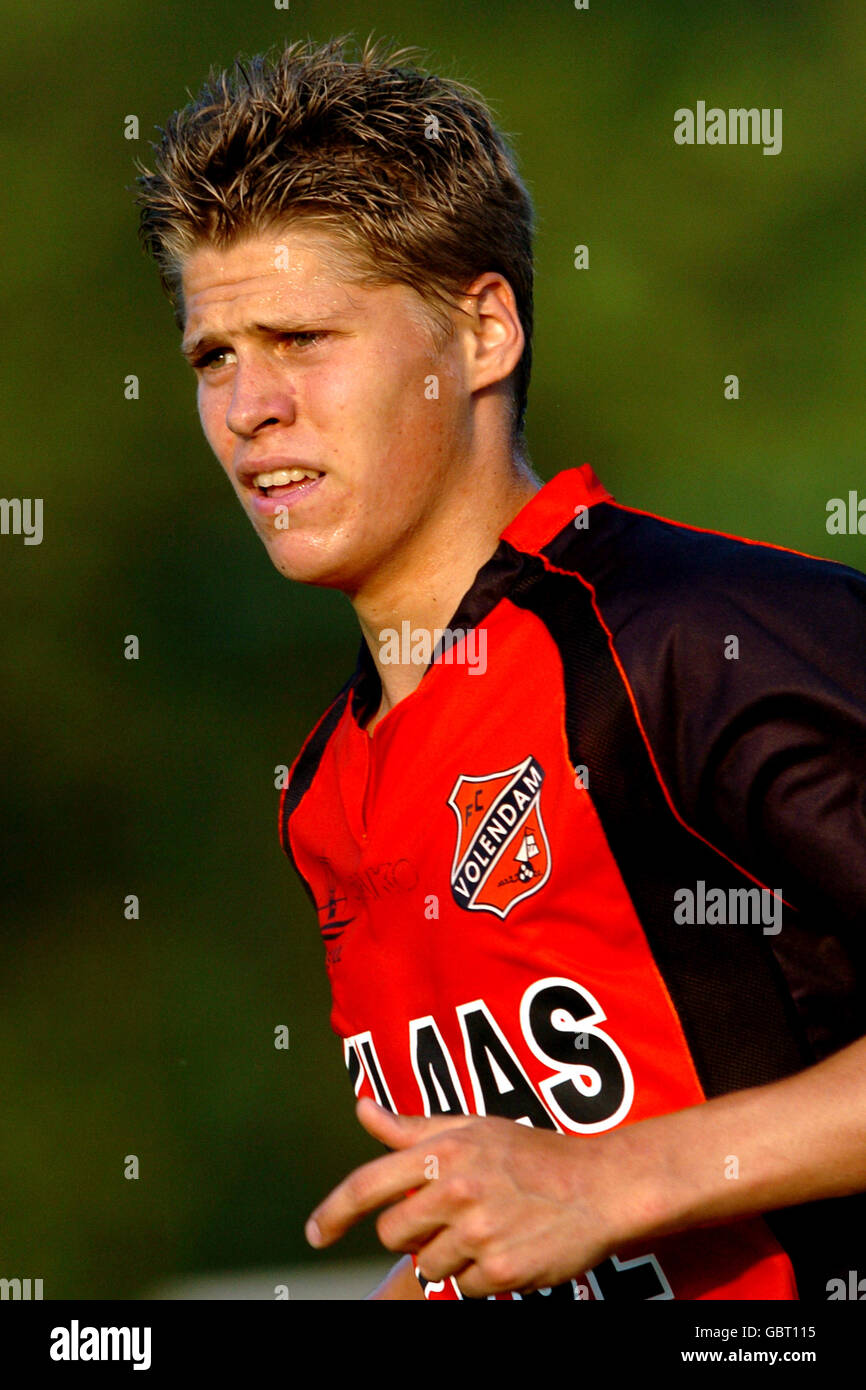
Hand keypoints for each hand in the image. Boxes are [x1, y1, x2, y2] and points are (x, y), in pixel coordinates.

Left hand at [305, 1097, 627, 1297]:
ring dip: (449, 1255)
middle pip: (393, 1233)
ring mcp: (478, 1234)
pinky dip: (477, 1276)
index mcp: (444, 1151)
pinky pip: (463, 1288)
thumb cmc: (531, 1154)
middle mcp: (457, 1191)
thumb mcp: (472, 1128)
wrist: (599, 1187)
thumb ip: (412, 1127)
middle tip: (450, 1215)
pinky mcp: (500, 1272)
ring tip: (486, 1227)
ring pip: (428, 1265)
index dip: (333, 1211)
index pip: (368, 1184)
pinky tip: (504, 1247)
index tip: (315, 1233)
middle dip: (413, 1231)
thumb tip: (362, 1108)